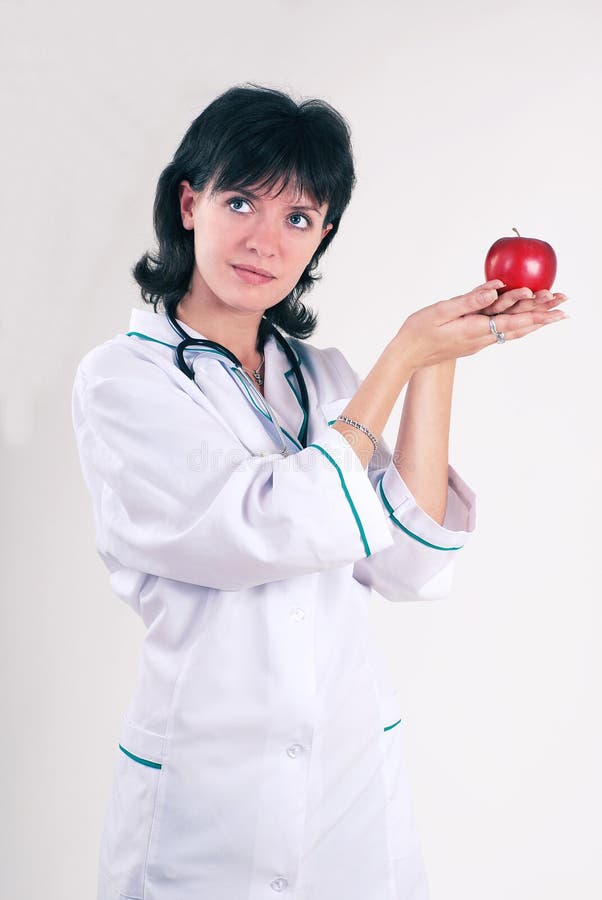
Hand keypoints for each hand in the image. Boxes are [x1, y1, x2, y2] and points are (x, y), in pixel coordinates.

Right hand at [395, 279, 568, 369]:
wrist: (407, 356)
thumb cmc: (418, 331)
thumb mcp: (440, 311)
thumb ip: (468, 301)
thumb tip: (493, 291)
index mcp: (474, 328)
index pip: (512, 320)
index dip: (536, 314)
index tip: (556, 310)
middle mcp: (480, 338)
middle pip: (518, 327)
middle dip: (542, 318)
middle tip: (564, 311)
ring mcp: (477, 342)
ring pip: (512, 332)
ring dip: (533, 323)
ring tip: (552, 316)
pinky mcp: (472, 341)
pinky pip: (501, 333)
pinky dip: (518, 327)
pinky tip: (524, 324)